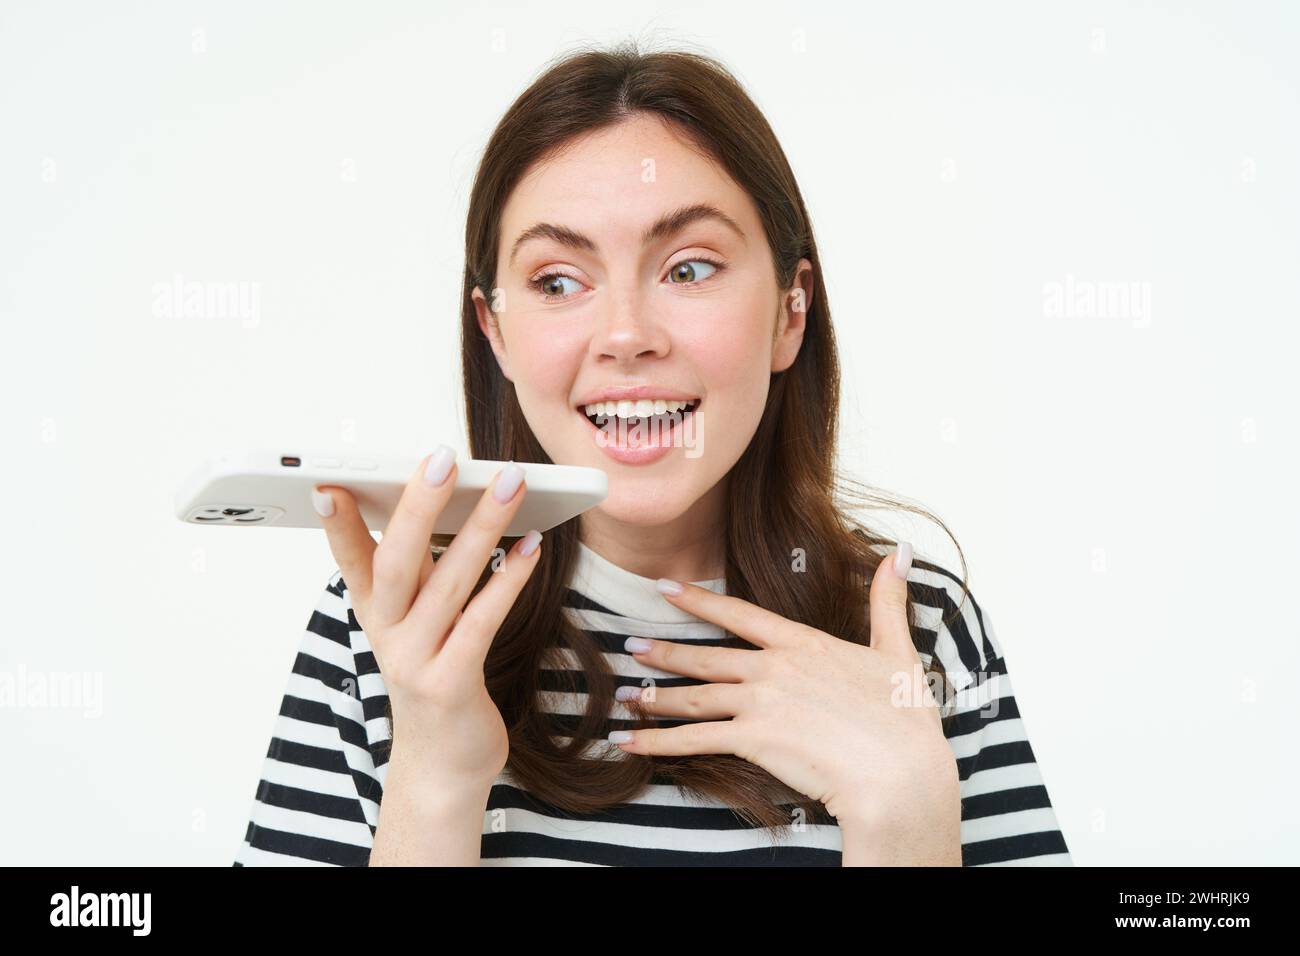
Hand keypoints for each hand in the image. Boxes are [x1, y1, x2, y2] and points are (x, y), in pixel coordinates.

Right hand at [311, 449, 541, 791]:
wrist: (444, 764)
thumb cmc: (437, 676)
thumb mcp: (416, 622)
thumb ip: (424, 573)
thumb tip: (447, 503)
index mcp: (374, 613)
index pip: (350, 559)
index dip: (338, 524)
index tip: (328, 483)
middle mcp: (387, 634)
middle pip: (398, 560)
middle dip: (419, 506)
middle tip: (443, 458)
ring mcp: (416, 661)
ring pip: (448, 583)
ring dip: (482, 527)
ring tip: (510, 483)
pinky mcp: (451, 684)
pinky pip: (482, 621)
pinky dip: (509, 579)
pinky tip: (532, 547)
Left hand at [608, 545, 960, 853]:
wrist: (899, 771)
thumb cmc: (904, 718)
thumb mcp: (898, 650)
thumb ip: (888, 601)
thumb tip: (900, 553)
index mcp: (804, 644)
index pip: (740, 614)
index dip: (699, 601)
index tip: (665, 589)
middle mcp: (774, 668)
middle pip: (706, 657)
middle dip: (665, 651)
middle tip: (630, 646)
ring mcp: (761, 703)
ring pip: (695, 696)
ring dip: (655, 696)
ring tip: (625, 695)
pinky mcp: (754, 740)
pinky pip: (695, 740)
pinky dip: (657, 742)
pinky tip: (629, 744)